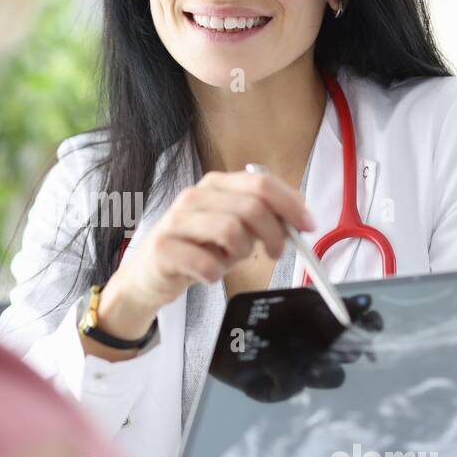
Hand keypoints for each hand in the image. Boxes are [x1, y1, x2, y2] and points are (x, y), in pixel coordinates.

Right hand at [94, 170, 314, 345]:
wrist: (149, 274)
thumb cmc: (196, 249)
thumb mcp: (233, 228)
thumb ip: (264, 217)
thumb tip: (299, 219)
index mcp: (216, 185)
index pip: (261, 183)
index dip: (291, 204)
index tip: (307, 226)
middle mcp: (195, 197)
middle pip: (252, 207)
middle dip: (274, 234)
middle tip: (276, 253)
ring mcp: (176, 221)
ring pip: (231, 231)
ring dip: (242, 254)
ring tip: (231, 261)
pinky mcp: (163, 248)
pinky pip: (207, 264)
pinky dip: (216, 274)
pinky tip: (209, 274)